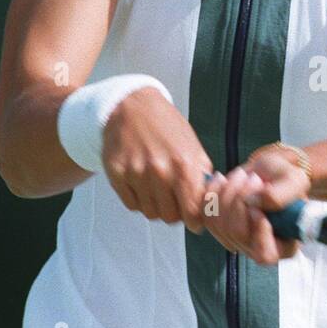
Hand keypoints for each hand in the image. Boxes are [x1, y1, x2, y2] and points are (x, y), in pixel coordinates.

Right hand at [100, 86, 214, 232]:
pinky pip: (131, 205)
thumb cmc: (167, 127)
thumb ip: (202, 177)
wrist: (132, 106)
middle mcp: (159, 171)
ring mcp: (135, 173)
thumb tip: (210, 206)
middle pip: (169, 217)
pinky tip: (142, 185)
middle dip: (175, 213)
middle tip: (174, 201)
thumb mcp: (193, 147)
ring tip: (158, 190)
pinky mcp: (116, 174)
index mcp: (184, 165)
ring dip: (156, 207)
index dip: (195, 221)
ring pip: (150, 213)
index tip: (194, 221)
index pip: (192, 212)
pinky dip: (139, 200)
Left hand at [202, 157, 306, 263]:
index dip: (259, 233)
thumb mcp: (294, 182)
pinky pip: (205, 215)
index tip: (258, 208)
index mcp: (283, 245)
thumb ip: (281, 195)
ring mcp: (236, 240)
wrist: (267, 171)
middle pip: (237, 234)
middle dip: (241, 201)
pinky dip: (211, 194)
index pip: (266, 254)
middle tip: (255, 178)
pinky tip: (221, 179)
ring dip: (228, 193)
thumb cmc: (285, 179)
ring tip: (243, 175)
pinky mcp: (219, 227)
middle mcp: (257, 248)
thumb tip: (257, 203)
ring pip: (219, 224)